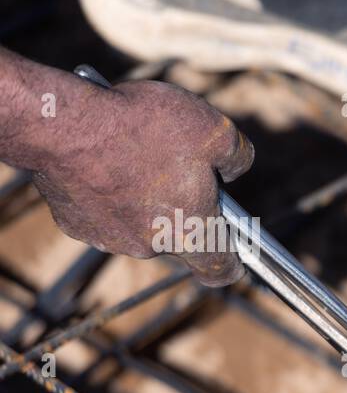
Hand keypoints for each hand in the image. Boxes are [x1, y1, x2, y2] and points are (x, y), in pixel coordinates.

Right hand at [30, 78, 253, 285]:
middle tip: (177, 166)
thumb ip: (237, 157)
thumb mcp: (214, 131)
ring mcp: (108, 238)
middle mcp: (149, 247)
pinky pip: (103, 212)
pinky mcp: (74, 224)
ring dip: (143, 198)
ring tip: (136, 156)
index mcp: (190, 233)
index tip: (236, 261)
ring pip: (138, 222)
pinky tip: (104, 160)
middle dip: (182, 207)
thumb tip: (234, 169)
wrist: (62, 124)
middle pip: (177, 235)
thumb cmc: (143, 127)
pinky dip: (108, 192)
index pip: (218, 269)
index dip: (231, 265)